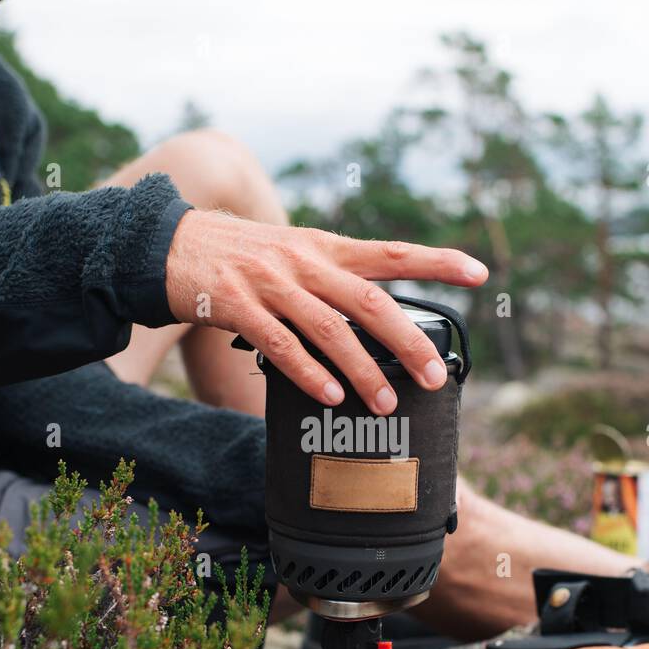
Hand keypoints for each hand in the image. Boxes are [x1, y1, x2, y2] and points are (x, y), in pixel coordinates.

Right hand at [164, 210, 487, 412]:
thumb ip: (333, 280)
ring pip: (330, 330)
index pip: (392, 253)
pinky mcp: (237, 307)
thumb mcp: (292, 253)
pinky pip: (281, 345)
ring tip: (385, 404)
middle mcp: (304, 263)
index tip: (480, 274)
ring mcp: (271, 284)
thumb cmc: (240, 257)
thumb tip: (377, 325)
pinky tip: (330, 397)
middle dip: (408, 342)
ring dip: (363, 371)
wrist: (168, 244)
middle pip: (370, 302)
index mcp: (325, 248)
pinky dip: (309, 374)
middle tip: (434, 376)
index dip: (438, 262)